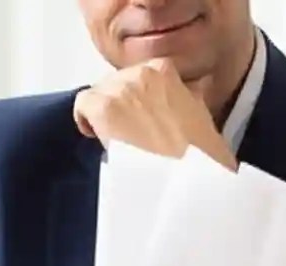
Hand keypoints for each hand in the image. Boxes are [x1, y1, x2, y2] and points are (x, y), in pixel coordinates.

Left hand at [73, 58, 236, 169]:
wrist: (193, 177)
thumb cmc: (202, 155)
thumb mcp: (201, 115)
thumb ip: (185, 99)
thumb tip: (181, 98)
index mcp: (165, 70)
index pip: (136, 75)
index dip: (135, 98)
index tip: (139, 117)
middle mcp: (142, 73)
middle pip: (115, 82)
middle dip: (119, 106)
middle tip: (128, 133)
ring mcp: (122, 88)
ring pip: (98, 93)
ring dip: (105, 115)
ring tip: (117, 139)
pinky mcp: (104, 108)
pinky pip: (83, 104)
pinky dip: (86, 121)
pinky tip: (101, 138)